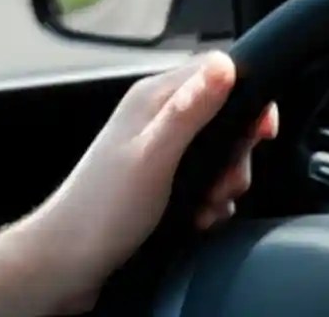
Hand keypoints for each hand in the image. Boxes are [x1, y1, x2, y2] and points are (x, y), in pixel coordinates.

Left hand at [0, 52, 277, 315]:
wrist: (68, 262)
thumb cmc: (102, 211)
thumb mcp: (154, 157)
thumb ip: (190, 111)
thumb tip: (225, 65)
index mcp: (153, 99)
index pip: (216, 70)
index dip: (247, 96)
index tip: (260, 130)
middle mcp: (157, 117)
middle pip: (224, 114)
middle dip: (237, 152)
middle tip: (225, 182)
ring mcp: (159, 148)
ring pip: (219, 150)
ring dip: (225, 181)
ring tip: (209, 204)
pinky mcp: (162, 178)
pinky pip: (205, 177)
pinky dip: (211, 198)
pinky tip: (200, 215)